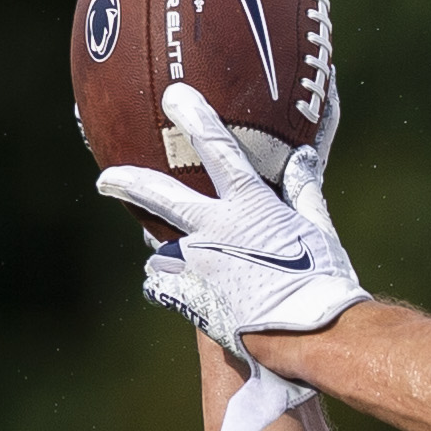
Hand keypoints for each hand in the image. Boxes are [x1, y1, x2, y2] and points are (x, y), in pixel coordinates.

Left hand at [97, 84, 367, 361]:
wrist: (309, 334)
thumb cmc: (324, 283)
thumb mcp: (321, 232)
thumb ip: (306, 193)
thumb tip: (302, 158)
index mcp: (250, 207)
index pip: (218, 150)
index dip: (196, 119)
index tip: (175, 97)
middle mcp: (215, 230)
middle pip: (161, 196)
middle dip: (129, 183)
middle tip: (106, 179)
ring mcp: (197, 265)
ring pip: (161, 251)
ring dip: (165, 253)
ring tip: (170, 261)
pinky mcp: (190, 299)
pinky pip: (164, 288)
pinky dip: (169, 287)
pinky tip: (174, 291)